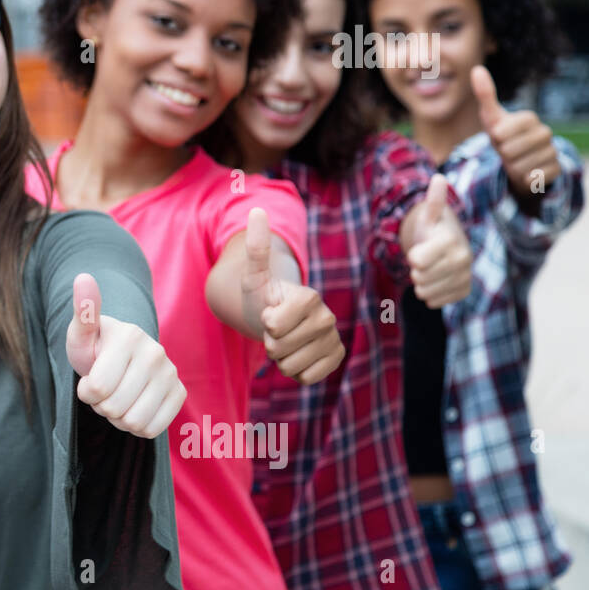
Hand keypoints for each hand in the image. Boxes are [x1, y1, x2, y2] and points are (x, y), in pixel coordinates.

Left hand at [66, 273, 185, 437]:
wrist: (118, 359)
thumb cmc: (95, 348)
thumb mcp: (81, 334)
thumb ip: (83, 312)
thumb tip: (83, 277)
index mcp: (131, 336)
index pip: (96, 389)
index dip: (86, 392)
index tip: (89, 377)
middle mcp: (156, 353)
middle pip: (115, 409)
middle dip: (101, 405)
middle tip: (105, 388)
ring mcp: (171, 373)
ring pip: (134, 422)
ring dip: (118, 417)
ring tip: (118, 396)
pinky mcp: (180, 394)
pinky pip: (152, 430)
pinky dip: (136, 426)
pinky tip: (133, 406)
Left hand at [241, 208, 343, 384]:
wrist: (275, 317)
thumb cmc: (262, 297)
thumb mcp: (254, 275)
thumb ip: (256, 248)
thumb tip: (256, 211)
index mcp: (309, 297)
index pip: (274, 326)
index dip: (265, 324)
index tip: (270, 313)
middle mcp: (327, 317)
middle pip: (281, 349)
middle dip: (270, 344)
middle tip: (275, 330)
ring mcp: (333, 338)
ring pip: (292, 367)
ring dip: (281, 358)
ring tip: (285, 340)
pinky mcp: (336, 357)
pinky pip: (306, 378)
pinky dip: (296, 371)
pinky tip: (297, 354)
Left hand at [406, 174, 472, 307]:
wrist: (449, 245)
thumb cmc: (433, 229)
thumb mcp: (429, 215)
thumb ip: (432, 200)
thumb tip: (438, 177)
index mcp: (451, 242)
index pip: (416, 261)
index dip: (413, 255)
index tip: (422, 246)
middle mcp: (463, 261)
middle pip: (418, 279)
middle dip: (416, 270)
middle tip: (426, 258)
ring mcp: (465, 278)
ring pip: (424, 293)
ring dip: (421, 282)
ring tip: (431, 267)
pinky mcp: (463, 292)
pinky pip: (433, 302)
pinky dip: (430, 293)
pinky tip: (437, 279)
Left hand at [472, 64, 560, 194]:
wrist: (517, 160)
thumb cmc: (502, 136)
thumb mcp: (491, 118)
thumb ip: (485, 95)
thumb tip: (476, 69)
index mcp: (530, 118)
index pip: (503, 132)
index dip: (496, 138)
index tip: (498, 136)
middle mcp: (546, 133)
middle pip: (510, 151)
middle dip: (501, 154)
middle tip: (506, 151)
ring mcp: (552, 151)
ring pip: (519, 166)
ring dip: (510, 167)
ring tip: (514, 161)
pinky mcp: (555, 170)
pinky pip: (531, 178)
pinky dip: (523, 179)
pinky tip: (525, 172)